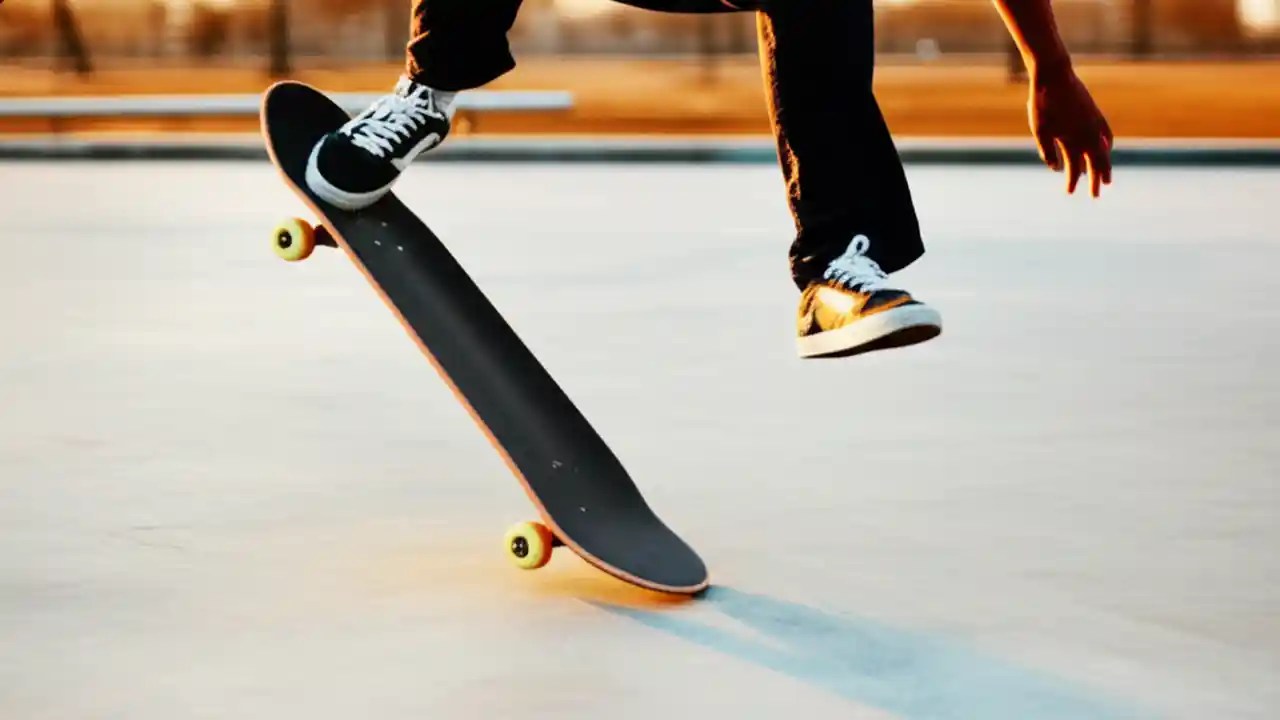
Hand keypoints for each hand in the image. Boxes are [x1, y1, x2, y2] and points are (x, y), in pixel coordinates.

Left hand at [1028, 66, 1113, 196]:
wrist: (1054, 76)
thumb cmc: (1042, 104)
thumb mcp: (1040, 130)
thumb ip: (1048, 151)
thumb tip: (1057, 169)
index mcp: (1073, 140)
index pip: (1074, 167)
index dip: (1071, 181)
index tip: (1069, 192)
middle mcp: (1088, 134)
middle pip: (1094, 163)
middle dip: (1094, 180)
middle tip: (1095, 195)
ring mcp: (1094, 123)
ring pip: (1102, 150)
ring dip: (1103, 165)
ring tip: (1105, 177)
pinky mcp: (1095, 112)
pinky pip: (1105, 133)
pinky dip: (1106, 144)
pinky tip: (1106, 148)